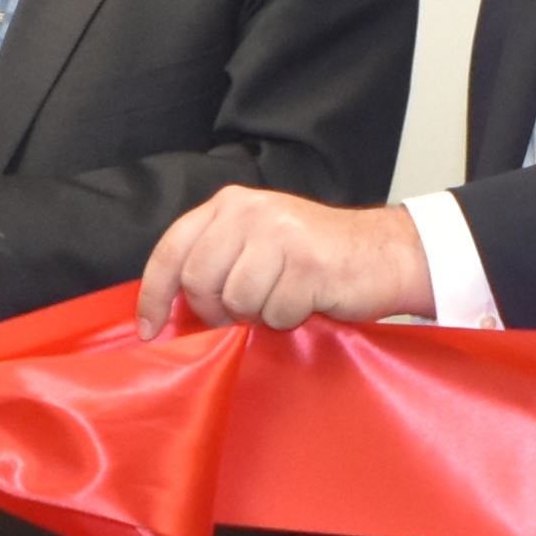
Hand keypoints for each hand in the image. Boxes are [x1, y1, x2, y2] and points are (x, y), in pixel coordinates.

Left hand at [138, 187, 435, 333]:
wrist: (384, 254)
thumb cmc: (315, 258)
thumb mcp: (257, 243)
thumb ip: (215, 261)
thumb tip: (167, 312)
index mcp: (230, 205)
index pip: (171, 251)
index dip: (154, 296)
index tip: (151, 331)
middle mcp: (250, 211)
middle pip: (198, 281)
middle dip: (216, 311)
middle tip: (246, 313)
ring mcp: (279, 234)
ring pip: (236, 300)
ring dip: (258, 314)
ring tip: (283, 298)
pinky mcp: (307, 262)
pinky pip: (274, 313)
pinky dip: (289, 319)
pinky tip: (308, 300)